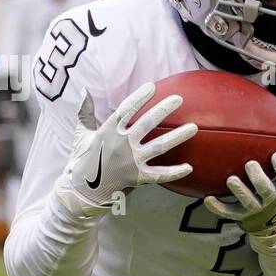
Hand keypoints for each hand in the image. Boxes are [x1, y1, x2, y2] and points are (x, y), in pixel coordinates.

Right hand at [62, 81, 196, 210]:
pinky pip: (159, 174)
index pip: (126, 110)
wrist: (83, 189)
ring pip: (158, 146)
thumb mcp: (82, 133)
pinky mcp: (138, 177)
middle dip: (163, 110)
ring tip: (193, 127)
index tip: (152, 86)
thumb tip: (82, 90)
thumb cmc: (84, 158)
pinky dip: (174, 172)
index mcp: (108, 131)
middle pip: (146, 124)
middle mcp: (121, 144)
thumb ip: (85, 111)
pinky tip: (189, 167)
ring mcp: (131, 161)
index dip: (139, 97)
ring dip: (177, 137)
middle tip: (179, 98)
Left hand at [204, 140, 275, 236]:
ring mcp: (255, 210)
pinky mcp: (240, 216)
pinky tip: (208, 199)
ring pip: (246, 202)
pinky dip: (218, 208)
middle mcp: (270, 202)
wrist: (274, 226)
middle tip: (250, 165)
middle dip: (258, 179)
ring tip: (231, 180)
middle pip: (266, 191)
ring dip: (239, 191)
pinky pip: (228, 213)